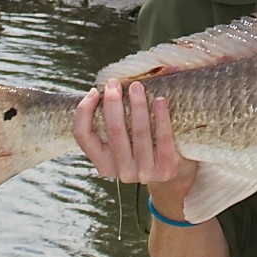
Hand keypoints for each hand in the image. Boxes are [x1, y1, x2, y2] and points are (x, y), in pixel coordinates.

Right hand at [73, 81, 196, 205]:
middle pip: (113, 131)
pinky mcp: (165, 170)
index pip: (83, 136)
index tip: (95, 91)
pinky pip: (163, 139)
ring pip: (139, 133)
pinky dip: (161, 117)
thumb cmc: (142, 146)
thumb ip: (110, 122)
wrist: (172, 171)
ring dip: (137, 106)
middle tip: (115, 83)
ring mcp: (143, 173)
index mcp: (103, 164)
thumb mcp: (122, 140)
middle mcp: (121, 171)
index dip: (84, 112)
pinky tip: (160, 100)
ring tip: (137, 86)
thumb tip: (103, 89)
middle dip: (113, 103)